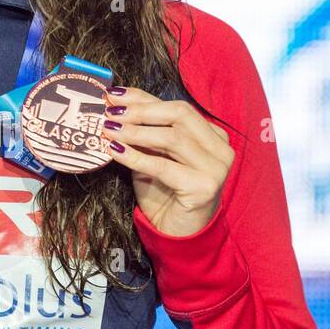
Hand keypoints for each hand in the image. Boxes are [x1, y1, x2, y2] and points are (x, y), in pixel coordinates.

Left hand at [102, 86, 234, 236]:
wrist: (177, 233)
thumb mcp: (152, 154)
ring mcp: (216, 167)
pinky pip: (164, 166)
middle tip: (110, 113)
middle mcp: (220, 147)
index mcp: (212, 134)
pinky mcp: (204, 187)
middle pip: (179, 114)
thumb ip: (143, 131)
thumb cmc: (164, 192)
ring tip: (109, 131)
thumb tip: (114, 106)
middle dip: (140, 111)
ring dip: (135, 132)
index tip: (113, 95)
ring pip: (173, 138)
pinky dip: (137, 157)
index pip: (176, 106)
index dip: (143, 98)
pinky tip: (116, 151)